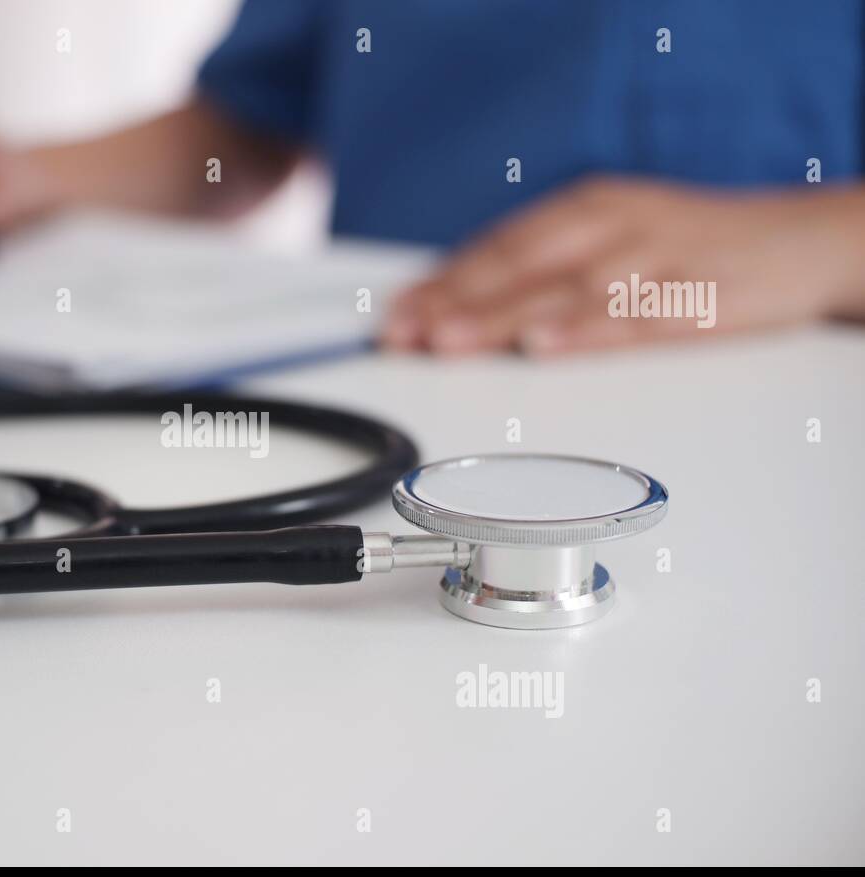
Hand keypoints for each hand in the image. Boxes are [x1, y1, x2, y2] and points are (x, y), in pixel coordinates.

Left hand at [382, 177, 864, 354]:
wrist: (803, 240)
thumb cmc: (689, 248)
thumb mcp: (609, 243)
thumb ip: (544, 273)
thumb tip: (464, 308)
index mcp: (584, 212)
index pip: (496, 250)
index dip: (439, 285)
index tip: (392, 317)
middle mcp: (611, 227)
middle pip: (518, 266)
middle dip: (451, 303)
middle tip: (401, 334)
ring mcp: (654, 258)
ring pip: (564, 290)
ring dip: (499, 316)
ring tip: (447, 342)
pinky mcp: (697, 296)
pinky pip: (635, 316)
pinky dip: (587, 330)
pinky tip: (545, 345)